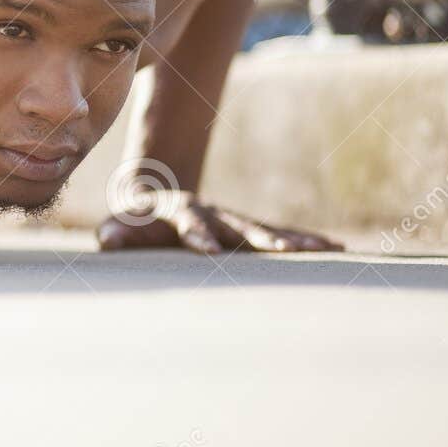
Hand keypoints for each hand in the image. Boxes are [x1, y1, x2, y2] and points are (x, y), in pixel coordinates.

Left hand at [96, 191, 343, 254]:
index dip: (198, 235)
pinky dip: (307, 241)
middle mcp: (212, 213)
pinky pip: (280, 235)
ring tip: (327, 250)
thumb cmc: (133, 221)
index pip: (189, 224)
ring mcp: (233, 221)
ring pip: (267, 230)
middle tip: (283, 251)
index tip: (210, 251)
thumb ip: (115, 233)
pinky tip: (338, 249)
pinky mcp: (247, 230)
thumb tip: (108, 240)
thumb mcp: (118, 225)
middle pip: (239, 226)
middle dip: (261, 239)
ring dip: (294, 240)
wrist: (154, 195)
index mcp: (179, 212)